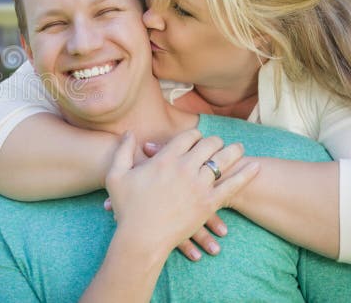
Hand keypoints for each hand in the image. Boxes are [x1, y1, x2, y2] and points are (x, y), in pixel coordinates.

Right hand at [105, 130, 259, 255]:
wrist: (141, 238)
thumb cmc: (127, 208)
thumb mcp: (116, 175)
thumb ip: (122, 151)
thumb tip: (128, 132)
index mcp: (164, 159)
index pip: (187, 137)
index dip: (193, 134)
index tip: (196, 137)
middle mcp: (184, 168)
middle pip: (207, 145)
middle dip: (214, 141)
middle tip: (219, 142)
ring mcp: (198, 186)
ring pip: (222, 161)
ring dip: (233, 151)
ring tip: (240, 148)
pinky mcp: (209, 204)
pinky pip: (233, 185)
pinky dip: (246, 174)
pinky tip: (256, 166)